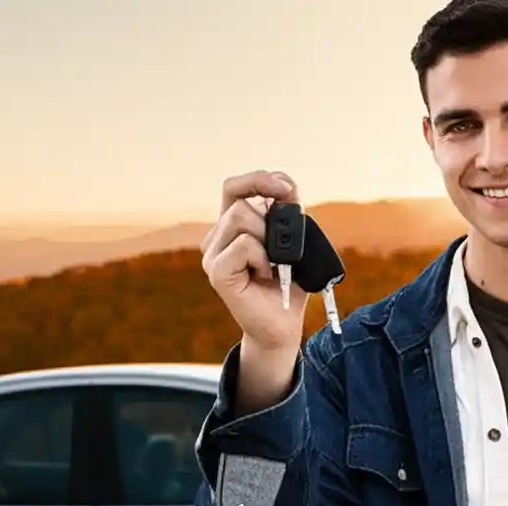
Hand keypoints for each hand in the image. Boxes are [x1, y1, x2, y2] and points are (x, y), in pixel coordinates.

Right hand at [201, 170, 308, 351]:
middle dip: (270, 220)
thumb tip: (285, 184)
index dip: (257, 179)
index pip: (234, 187)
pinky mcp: (217, 272)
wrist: (283, 324)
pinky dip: (263, 257)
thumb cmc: (288, 284)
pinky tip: (266, 275)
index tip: (285, 188)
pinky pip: (244, 244)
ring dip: (268, 239)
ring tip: (273, 266)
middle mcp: (217, 237)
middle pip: (239, 201)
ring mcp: (213, 255)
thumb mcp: (294, 241)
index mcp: (232, 226)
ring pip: (239, 217)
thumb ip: (287, 212)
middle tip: (282, 250)